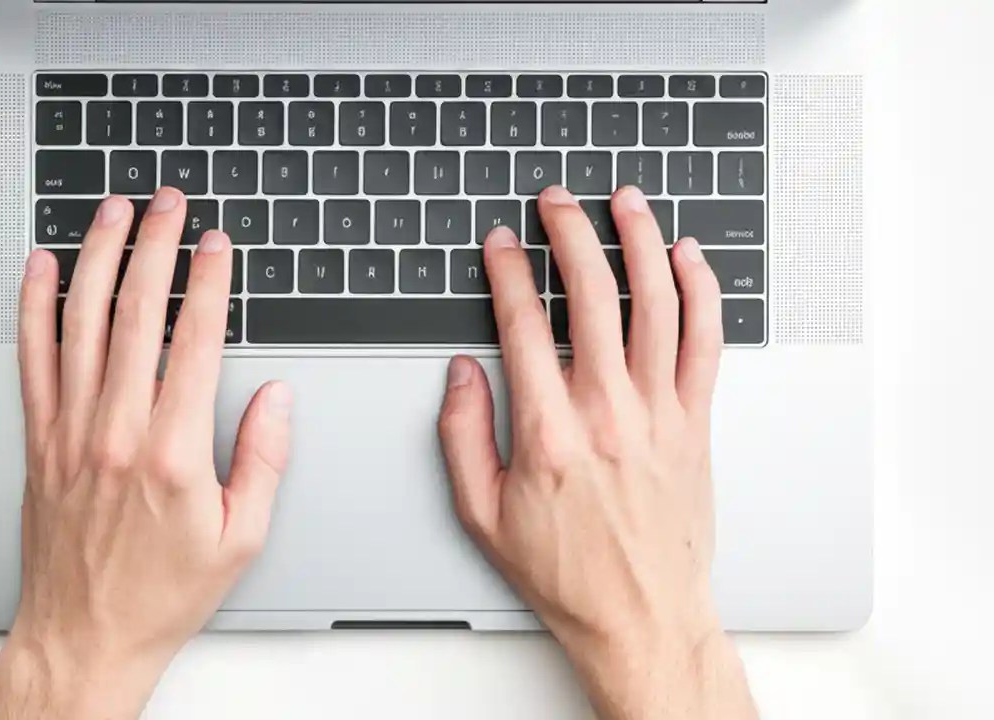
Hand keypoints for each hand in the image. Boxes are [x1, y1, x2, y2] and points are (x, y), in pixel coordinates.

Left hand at [0, 189, 291, 719]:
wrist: (86, 635)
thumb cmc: (162, 594)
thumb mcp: (242, 538)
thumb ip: (264, 460)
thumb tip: (276, 397)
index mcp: (174, 452)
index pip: (195, 340)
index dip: (208, 281)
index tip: (215, 243)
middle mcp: (116, 431)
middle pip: (136, 313)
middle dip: (154, 245)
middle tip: (168, 202)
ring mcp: (70, 431)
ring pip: (80, 322)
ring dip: (98, 256)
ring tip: (112, 212)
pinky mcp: (38, 440)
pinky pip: (32, 358)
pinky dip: (34, 306)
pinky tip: (42, 268)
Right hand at [438, 185, 754, 718]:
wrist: (639, 616)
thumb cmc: (564, 572)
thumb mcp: (481, 513)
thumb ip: (461, 435)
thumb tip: (462, 373)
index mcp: (548, 432)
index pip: (524, 324)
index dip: (508, 271)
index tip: (500, 243)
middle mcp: (608, 412)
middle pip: (593, 295)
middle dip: (570, 232)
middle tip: (556, 201)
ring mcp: (660, 413)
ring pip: (657, 303)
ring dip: (640, 241)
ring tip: (625, 200)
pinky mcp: (697, 423)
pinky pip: (706, 341)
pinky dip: (702, 291)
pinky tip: (687, 258)